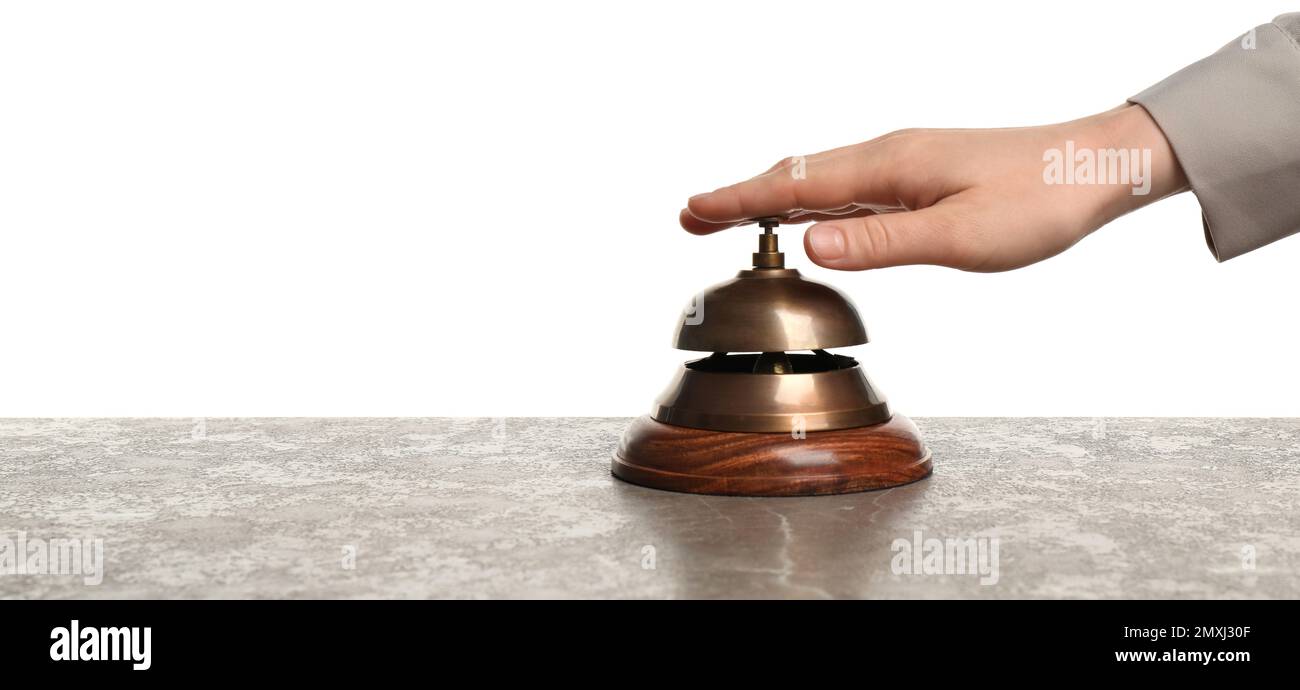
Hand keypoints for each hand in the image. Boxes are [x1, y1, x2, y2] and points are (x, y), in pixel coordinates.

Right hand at [680, 105, 1187, 271]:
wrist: (1096, 167)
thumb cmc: (1039, 200)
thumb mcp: (960, 235)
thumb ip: (881, 241)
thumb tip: (808, 244)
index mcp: (889, 166)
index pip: (793, 186)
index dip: (738, 200)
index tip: (692, 211)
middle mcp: (888, 156)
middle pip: (795, 175)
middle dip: (739, 196)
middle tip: (691, 217)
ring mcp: (904, 163)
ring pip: (819, 179)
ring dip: (770, 198)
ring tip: (730, 216)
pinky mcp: (921, 174)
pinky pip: (848, 185)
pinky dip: (810, 200)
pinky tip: (808, 215)